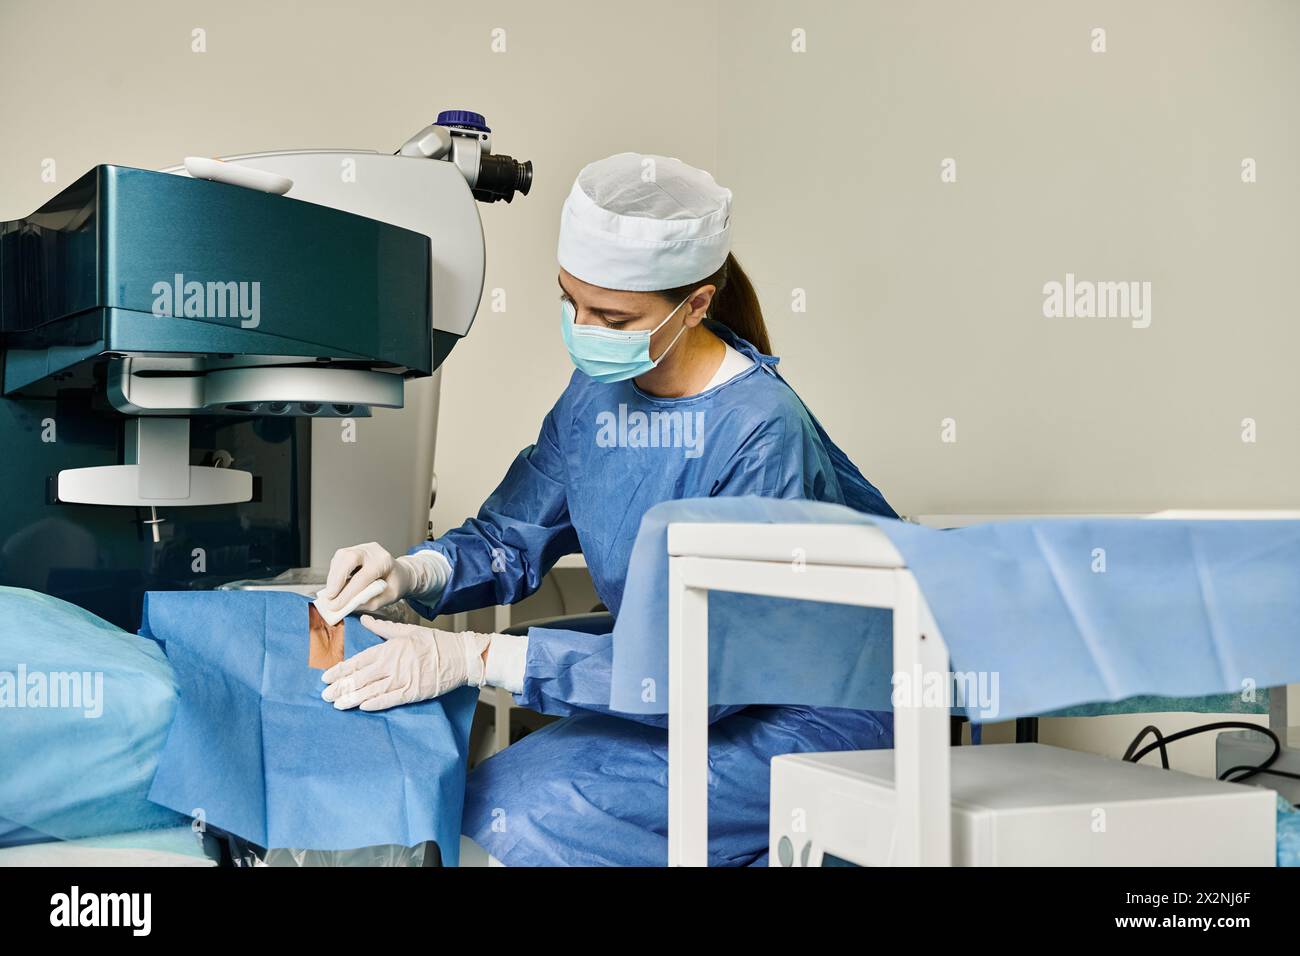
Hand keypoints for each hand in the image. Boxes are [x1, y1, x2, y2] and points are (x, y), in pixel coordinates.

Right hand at [315, 542, 435, 621]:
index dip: (347, 593)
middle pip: (349, 558)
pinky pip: (339, 559)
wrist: (399, 572)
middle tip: (329, 597)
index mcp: (384, 562)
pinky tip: (335, 585)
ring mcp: (362, 547)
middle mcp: (373, 551)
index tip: (336, 606)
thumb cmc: (395, 584)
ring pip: (341, 557)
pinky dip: (334, 573)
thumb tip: (349, 606)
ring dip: (333, 576)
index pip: (362, 577)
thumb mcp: (390, 598)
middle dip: (336, 579)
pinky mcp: (353, 549)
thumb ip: (371, 602)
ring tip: (331, 594)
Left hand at [321, 615, 491, 710]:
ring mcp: (403, 679)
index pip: (358, 661)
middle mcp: (392, 665)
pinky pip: (391, 700)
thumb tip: (364, 620)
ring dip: (353, 698)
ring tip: (337, 705)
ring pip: (372, 691)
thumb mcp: (407, 630)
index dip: (340, 670)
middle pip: (361, 678)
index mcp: (388, 649)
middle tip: (325, 696)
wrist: (459, 655)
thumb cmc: (434, 642)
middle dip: (341, 687)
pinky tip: (363, 708)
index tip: (325, 678)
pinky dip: (376, 704)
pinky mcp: (413, 692)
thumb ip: (382, 628)